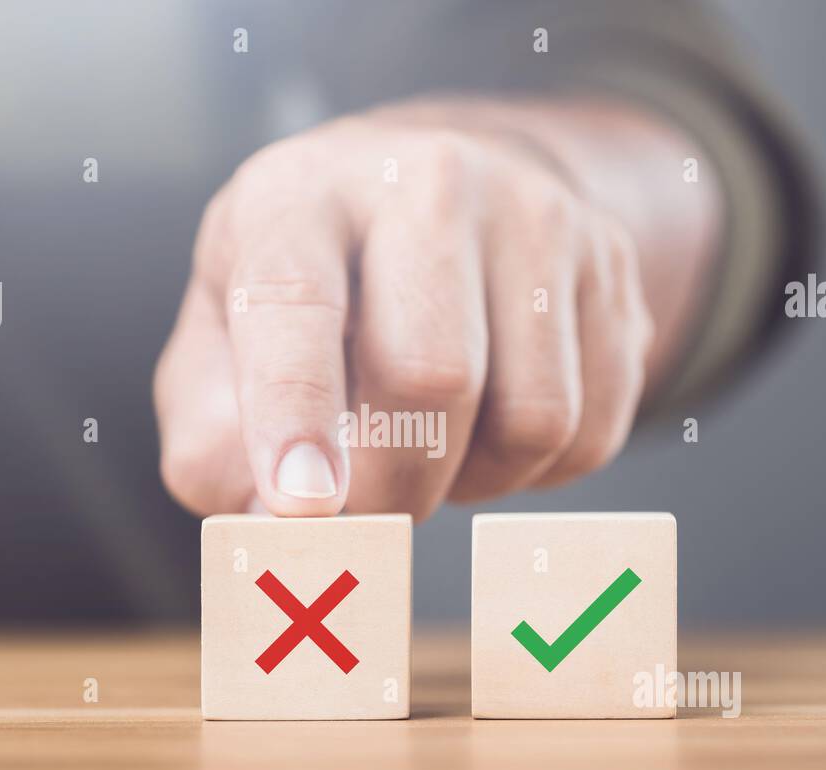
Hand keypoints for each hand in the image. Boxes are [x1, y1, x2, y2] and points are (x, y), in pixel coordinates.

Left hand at [154, 99, 693, 520]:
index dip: (298, 414)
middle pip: (434, 377)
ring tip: (434, 453)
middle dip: (394, 488)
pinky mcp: (610, 265)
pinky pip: (593, 431)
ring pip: (533, 419)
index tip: (304, 506)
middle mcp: (428, 182)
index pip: (297, 305)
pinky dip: (535, 473)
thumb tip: (273, 530)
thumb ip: (215, 443)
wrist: (435, 190)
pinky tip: (490, 433)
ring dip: (474, 482)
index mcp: (301, 198)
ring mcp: (535, 216)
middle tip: (368, 509)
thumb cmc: (312, 289)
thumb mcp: (225, 339)